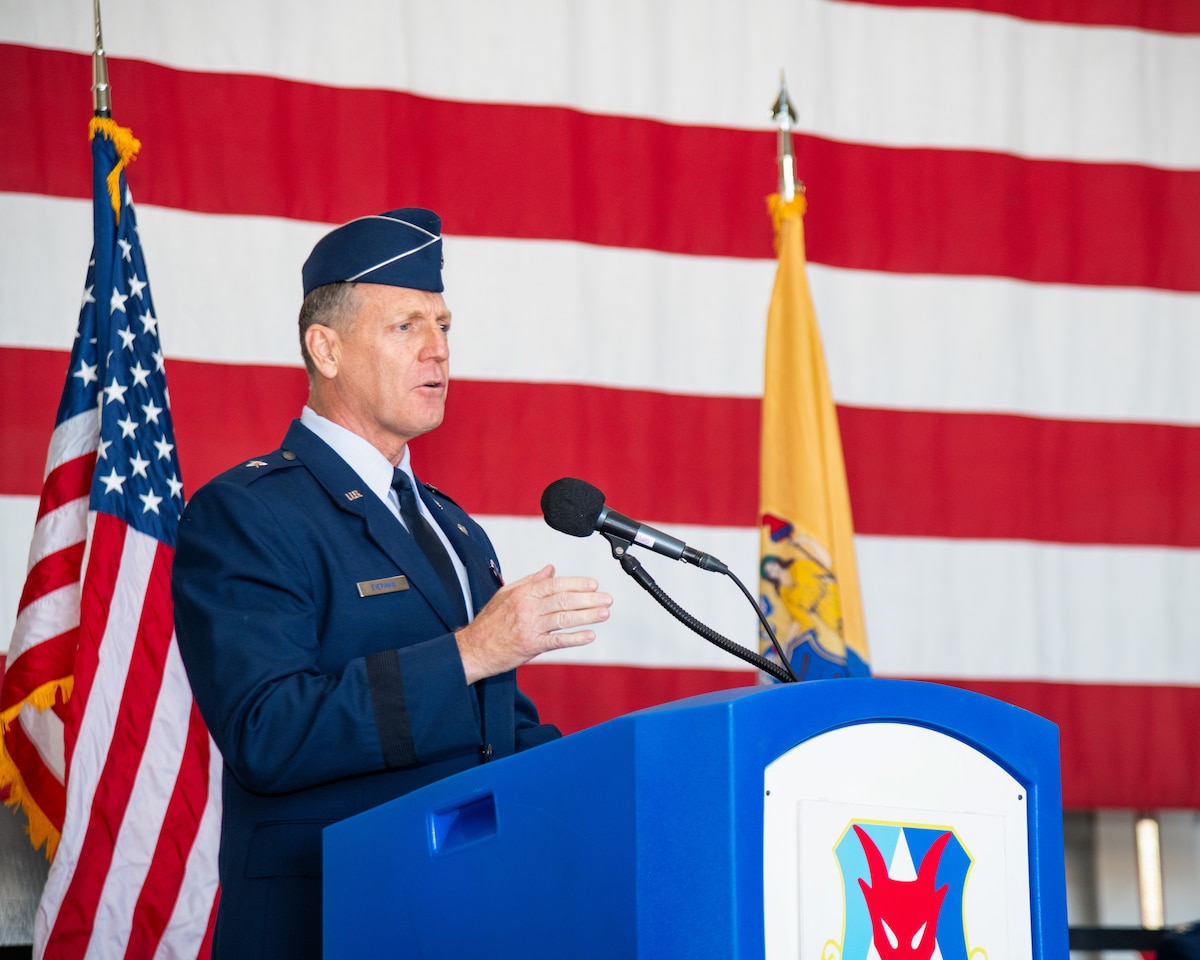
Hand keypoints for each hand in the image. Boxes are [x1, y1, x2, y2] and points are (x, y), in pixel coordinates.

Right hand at [455, 565, 612, 683]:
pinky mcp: (531, 646)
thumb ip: (530, 581)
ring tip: (604, 613)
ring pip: (564, 618)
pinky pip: (557, 641)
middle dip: (589, 599)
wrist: (473, 648)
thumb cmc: (489, 621)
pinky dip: (574, 638)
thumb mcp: (506, 594)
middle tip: (607, 599)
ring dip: (587, 616)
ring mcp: (530, 627)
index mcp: (523, 593)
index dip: (576, 584)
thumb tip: (550, 569)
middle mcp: (528, 608)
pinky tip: (589, 635)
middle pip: (563, 600)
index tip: (593, 585)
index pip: (555, 584)